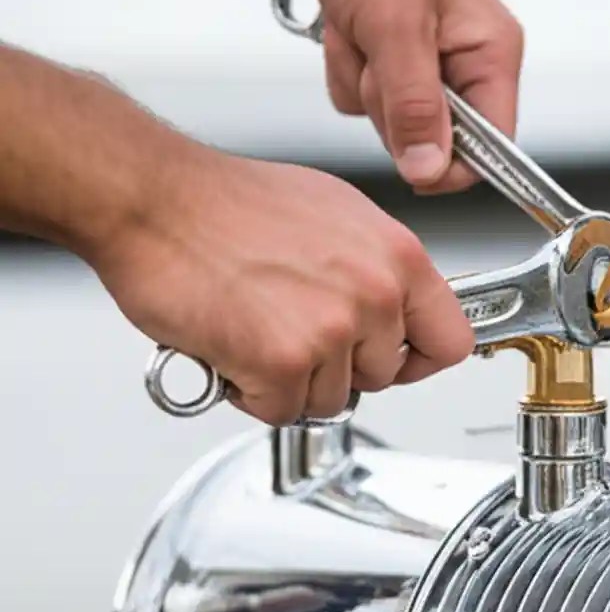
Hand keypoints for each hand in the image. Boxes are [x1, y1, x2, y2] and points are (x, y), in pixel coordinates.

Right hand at [88, 147, 475, 426]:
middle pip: (383, 376)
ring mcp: (333, 330)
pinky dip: (252, 392)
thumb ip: (377, 267)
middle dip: (339, 366)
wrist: (158, 200)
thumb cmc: (230, 204)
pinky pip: (282, 411)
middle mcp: (375, 293)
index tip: (398, 361)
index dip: (417, 359)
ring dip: (292, 380)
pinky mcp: (284, 362)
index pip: (450, 340)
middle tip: (294, 330)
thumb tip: (393, 306)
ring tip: (258, 328)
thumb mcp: (339, 215)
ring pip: (331, 399)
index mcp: (398, 256)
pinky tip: (234, 348)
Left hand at [263, 0, 524, 193]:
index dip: (452, 162)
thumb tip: (431, 169)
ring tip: (358, 26)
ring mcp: (425, 57)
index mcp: (491, 50)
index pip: (494, 147)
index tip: (412, 156)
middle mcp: (465, 58)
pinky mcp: (388, 52)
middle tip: (377, 53)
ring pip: (390, 119)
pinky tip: (344, 25)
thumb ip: (414, 105)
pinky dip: (343, 66)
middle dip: (390, 104)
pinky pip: (361, 95)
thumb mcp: (395, 25)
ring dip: (360, 79)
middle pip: (434, 138)